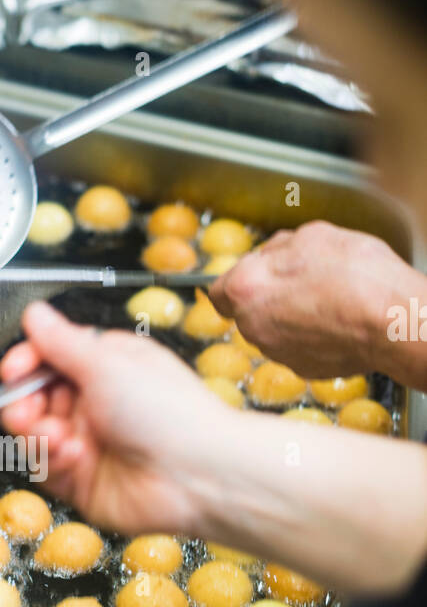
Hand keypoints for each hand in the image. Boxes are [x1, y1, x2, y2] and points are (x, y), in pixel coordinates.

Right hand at [0, 301, 239, 535]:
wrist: (196, 473)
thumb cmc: (170, 411)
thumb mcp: (108, 364)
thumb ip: (62, 342)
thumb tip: (35, 313)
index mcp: (104, 367)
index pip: (48, 359)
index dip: (25, 363)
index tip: (14, 369)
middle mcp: (94, 404)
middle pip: (32, 398)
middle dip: (22, 402)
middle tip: (27, 407)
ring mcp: (87, 443)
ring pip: (32, 435)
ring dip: (36, 434)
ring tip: (57, 435)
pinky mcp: (81, 481)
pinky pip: (44, 469)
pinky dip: (50, 460)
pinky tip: (73, 455)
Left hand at [207, 222, 411, 377]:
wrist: (390, 320)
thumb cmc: (354, 273)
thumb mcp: (311, 236)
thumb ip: (276, 248)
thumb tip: (267, 256)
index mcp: (244, 288)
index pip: (216, 292)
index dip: (235, 283)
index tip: (250, 279)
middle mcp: (252, 326)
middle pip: (247, 312)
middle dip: (266, 299)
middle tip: (299, 284)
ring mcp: (276, 353)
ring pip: (273, 332)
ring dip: (289, 319)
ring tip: (324, 302)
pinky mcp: (301, 370)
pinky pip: (297, 350)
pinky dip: (309, 339)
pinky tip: (335, 324)